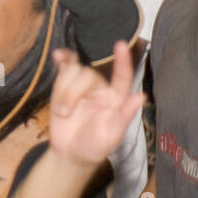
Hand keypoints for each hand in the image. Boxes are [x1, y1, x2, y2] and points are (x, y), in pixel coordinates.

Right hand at [47, 43, 144, 169]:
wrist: (70, 153)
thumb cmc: (95, 146)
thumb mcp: (111, 135)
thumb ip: (124, 115)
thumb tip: (140, 96)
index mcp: (116, 98)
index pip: (122, 76)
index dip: (123, 61)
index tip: (121, 45)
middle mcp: (100, 89)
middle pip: (86, 74)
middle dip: (71, 92)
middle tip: (64, 113)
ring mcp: (81, 87)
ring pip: (72, 72)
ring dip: (62, 91)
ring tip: (61, 112)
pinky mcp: (63, 87)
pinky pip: (63, 68)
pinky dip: (61, 60)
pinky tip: (57, 56)